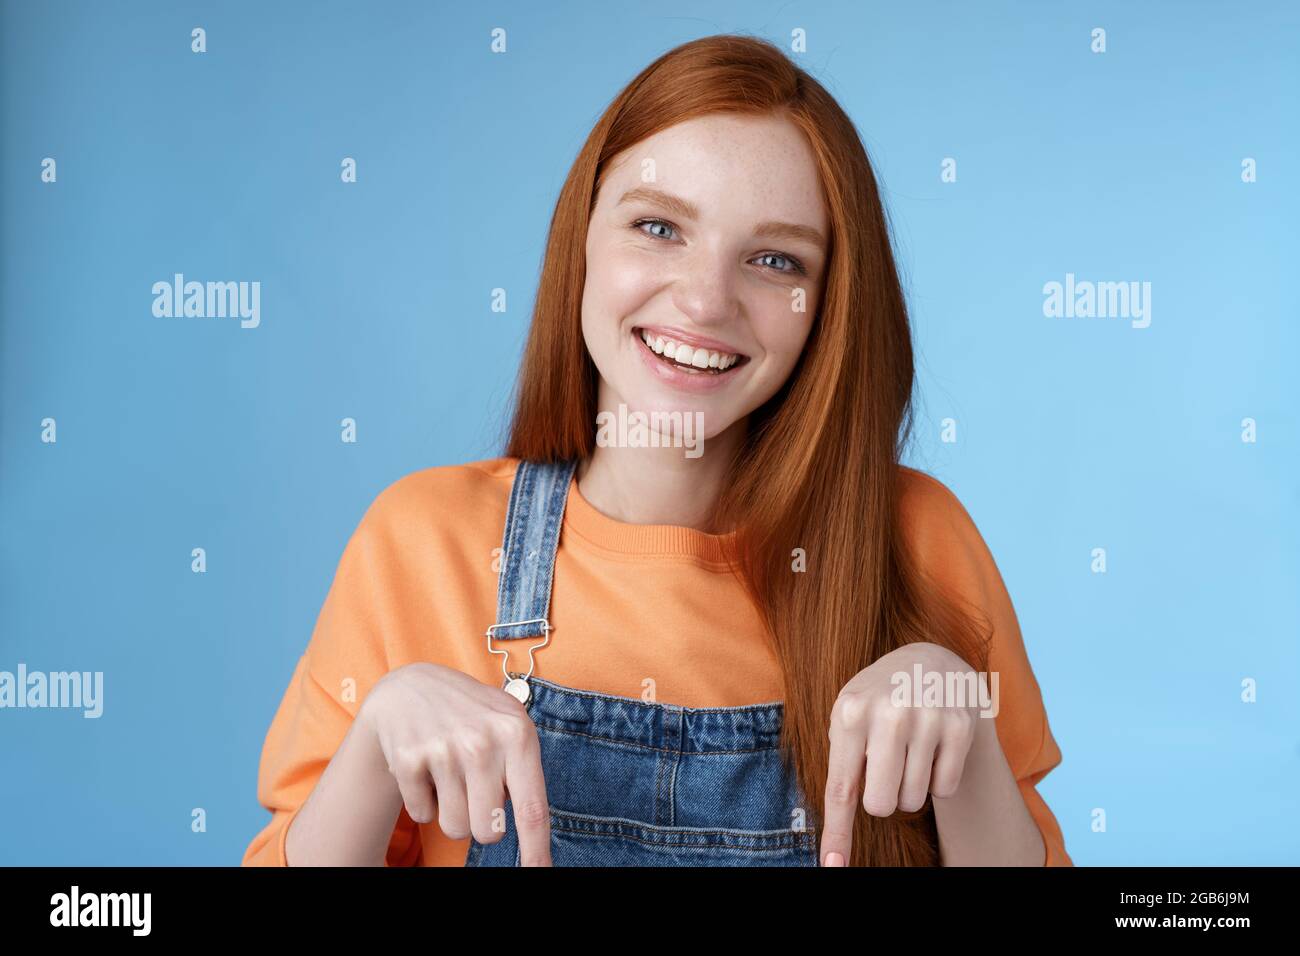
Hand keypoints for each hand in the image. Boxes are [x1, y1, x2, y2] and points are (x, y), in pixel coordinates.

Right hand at [358, 662, 552, 865]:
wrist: (411, 687)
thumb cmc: (472, 716)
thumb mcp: (509, 726)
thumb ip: (524, 772)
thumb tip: (534, 836)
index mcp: (517, 734)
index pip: (532, 808)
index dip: (537, 850)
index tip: (540, 873)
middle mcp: (482, 742)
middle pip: (489, 832)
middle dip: (483, 823)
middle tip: (475, 792)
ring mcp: (443, 749)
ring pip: (454, 829)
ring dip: (452, 813)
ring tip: (451, 776)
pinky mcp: (408, 759)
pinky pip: (422, 816)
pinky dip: (424, 802)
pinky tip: (427, 769)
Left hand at [819, 642, 988, 865]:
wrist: (929, 661)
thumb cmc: (877, 700)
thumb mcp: (848, 718)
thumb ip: (841, 767)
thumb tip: (834, 842)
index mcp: (850, 712)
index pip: (841, 788)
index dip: (837, 833)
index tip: (832, 866)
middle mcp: (889, 713)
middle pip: (881, 805)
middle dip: (882, 799)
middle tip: (886, 769)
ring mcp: (928, 718)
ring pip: (914, 800)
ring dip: (910, 788)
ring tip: (909, 750)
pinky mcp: (961, 727)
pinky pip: (945, 789)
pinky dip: (938, 779)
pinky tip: (933, 747)